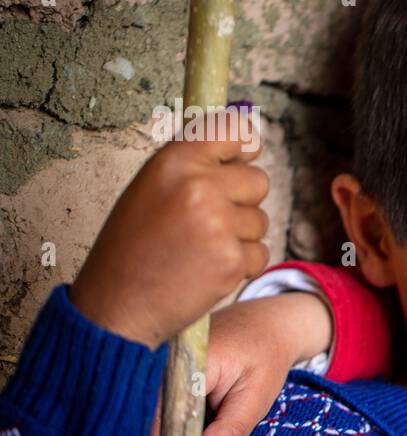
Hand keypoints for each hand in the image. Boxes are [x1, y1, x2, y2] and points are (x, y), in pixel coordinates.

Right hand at [70, 113, 269, 348]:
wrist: (117, 304)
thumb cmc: (133, 245)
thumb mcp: (152, 188)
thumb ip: (195, 165)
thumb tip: (244, 137)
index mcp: (175, 161)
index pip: (234, 131)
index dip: (244, 146)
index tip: (244, 157)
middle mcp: (199, 186)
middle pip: (258, 180)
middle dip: (242, 200)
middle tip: (209, 221)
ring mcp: (219, 224)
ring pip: (260, 219)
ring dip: (240, 236)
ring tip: (200, 249)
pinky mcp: (232, 259)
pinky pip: (260, 252)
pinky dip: (241, 264)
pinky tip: (208, 270)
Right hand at [130, 292, 332, 435]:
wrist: (265, 324)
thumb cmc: (265, 358)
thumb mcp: (257, 396)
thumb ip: (231, 429)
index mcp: (188, 363)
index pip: (160, 414)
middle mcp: (164, 360)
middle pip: (139, 414)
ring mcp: (156, 363)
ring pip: (138, 411)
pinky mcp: (156, 370)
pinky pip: (145, 403)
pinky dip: (148, 430)